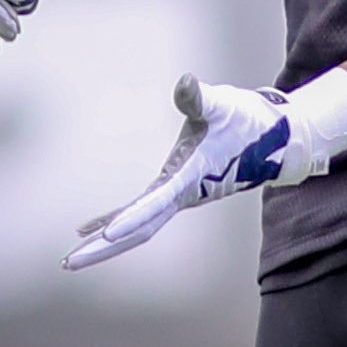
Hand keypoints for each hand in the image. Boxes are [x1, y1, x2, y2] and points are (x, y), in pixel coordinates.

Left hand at [65, 68, 346, 269]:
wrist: (278, 139)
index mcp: (189, 179)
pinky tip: (91, 228)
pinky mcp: (176, 190)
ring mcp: (178, 196)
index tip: (106, 235)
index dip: (129, 218)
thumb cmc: (249, 121)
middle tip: (69, 263)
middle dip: (104, 248)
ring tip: (71, 257)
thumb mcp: (222, 105)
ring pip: (137, 227)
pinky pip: (140, 213)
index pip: (153, 204)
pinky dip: (116, 221)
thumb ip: (200, 98)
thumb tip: (185, 84)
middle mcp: (182, 195)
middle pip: (138, 229)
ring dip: (105, 243)